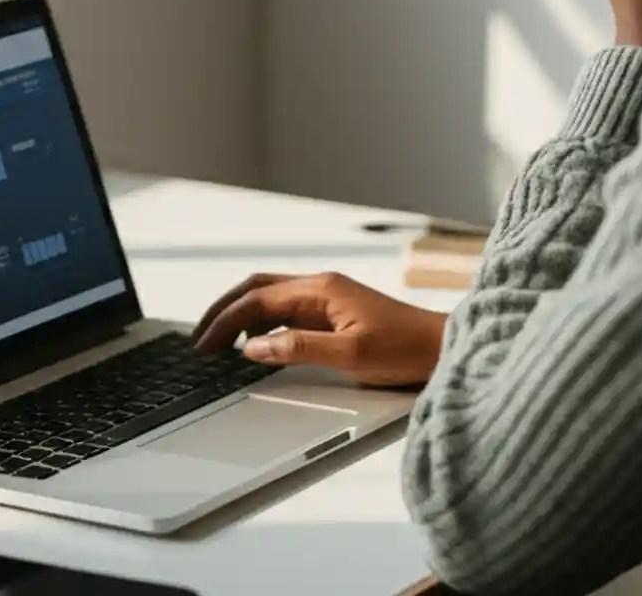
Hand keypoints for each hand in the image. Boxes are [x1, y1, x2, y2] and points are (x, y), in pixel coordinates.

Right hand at [193, 273, 447, 386]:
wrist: (442, 348)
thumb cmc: (405, 349)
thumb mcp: (349, 356)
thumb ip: (297, 349)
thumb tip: (253, 348)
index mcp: (321, 289)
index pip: (257, 300)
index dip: (225, 322)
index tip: (204, 345)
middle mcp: (321, 286)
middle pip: (257, 289)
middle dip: (223, 311)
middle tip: (199, 339)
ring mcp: (327, 298)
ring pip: (270, 298)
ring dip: (241, 316)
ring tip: (220, 344)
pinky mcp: (334, 312)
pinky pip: (287, 312)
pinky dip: (262, 324)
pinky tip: (257, 345)